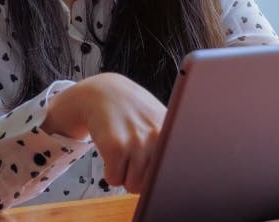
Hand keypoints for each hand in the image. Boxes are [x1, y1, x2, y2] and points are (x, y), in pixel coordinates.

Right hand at [41, 72, 166, 193]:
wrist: (103, 93)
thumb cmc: (132, 112)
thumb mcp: (159, 122)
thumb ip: (167, 147)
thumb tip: (169, 178)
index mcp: (172, 131)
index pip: (174, 170)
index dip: (163, 175)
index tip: (157, 171)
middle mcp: (158, 136)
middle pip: (152, 183)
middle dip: (140, 175)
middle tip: (134, 154)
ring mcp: (137, 141)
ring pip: (132, 185)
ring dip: (124, 174)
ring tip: (123, 151)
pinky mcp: (116, 147)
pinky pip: (114, 179)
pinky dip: (110, 171)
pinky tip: (112, 151)